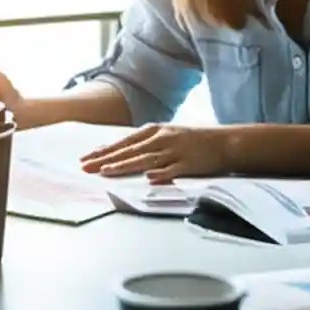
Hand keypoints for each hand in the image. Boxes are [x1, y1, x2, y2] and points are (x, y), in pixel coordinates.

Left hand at [80, 124, 230, 183]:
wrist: (224, 142)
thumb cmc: (191, 141)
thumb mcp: (165, 136)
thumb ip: (144, 144)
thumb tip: (118, 153)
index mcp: (154, 131)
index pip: (123, 142)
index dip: (103, 151)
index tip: (85, 158)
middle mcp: (161, 139)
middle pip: (129, 150)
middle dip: (106, 159)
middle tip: (86, 167)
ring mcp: (175, 151)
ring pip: (145, 159)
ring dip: (126, 165)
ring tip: (108, 171)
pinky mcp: (189, 164)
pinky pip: (173, 169)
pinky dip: (161, 173)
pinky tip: (149, 178)